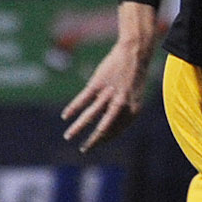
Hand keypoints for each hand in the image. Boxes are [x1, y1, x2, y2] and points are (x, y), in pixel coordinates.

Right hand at [61, 2, 159, 150]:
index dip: (106, 138)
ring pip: (90, 115)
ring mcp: (109, 93)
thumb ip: (124, 109)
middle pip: (104, 127)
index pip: (117, 130)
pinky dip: (73, 108)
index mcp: (133, 109)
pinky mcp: (98, 83)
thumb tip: (110, 122)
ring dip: (78, 127)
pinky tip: (66, 116)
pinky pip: (83, 99)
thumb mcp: (135, 95)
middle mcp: (122, 103)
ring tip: (68, 136)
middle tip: (83, 149)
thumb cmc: (134, 75)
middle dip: (93, 140)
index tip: (96, 143)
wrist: (135, 52)